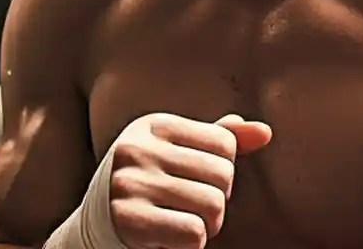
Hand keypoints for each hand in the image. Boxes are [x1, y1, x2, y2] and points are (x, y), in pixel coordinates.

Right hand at [107, 112, 272, 248]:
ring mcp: (130, 184)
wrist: (98, 225)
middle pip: (223, 175)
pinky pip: (195, 234)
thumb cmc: (151, 183)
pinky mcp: (129, 220)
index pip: (225, 143)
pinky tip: (171, 237)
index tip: (196, 181)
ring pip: (213, 206)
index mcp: (153, 125)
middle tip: (192, 207)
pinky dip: (194, 243)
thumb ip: (219, 139)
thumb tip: (265, 132)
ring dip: (208, 224)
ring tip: (183, 221)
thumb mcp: (179, 153)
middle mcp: (138, 150)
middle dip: (218, 199)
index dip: (222, 170)